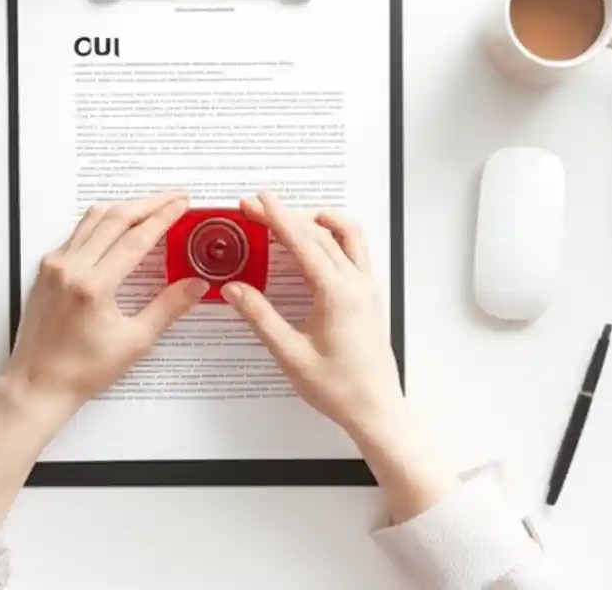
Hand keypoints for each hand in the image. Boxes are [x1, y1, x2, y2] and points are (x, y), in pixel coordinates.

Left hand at [0, 193, 207, 526]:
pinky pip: (76, 232)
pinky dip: (101, 222)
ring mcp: (55, 266)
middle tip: (173, 198)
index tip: (182, 204)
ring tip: (149, 206)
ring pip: (93, 218)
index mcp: (94, 286)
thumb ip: (169, 307)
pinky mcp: (46, 269)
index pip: (137, 237)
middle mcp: (71, 268)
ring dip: (124, 207)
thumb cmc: (81, 371)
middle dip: (148, 203)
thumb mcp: (135, 342)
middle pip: (115, 217)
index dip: (164, 216)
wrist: (37, 385)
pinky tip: (116, 226)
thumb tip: (196, 285)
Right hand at [221, 192, 401, 436]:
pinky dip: (335, 236)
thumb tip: (236, 290)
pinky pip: (356, 251)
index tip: (258, 201)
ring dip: (318, 219)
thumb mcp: (290, 354)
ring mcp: (368, 288)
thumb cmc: (341, 389)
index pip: (303, 242)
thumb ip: (261, 317)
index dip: (276, 217)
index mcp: (338, 295)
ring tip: (291, 215)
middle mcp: (357, 285)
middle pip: (320, 233)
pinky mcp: (370, 296)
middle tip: (257, 208)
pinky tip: (317, 243)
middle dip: (287, 215)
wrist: (375, 409)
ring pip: (347, 235)